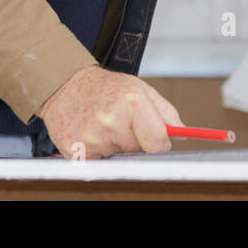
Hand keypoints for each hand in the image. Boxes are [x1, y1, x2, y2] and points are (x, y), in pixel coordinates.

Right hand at [34, 64, 182, 158]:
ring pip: (119, 157)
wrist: (64, 85)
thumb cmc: (105, 87)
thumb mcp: (139, 88)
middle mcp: (112, 121)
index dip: (159, 143)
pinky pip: (100, 163)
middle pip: (139, 151)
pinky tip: (92, 133)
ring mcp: (92, 138)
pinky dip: (99, 153)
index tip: (156, 139)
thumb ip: (165, 111)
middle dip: (135, 141)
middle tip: (122, 123)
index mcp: (132, 103)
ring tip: (104, 125)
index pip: (158, 142)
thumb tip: (183, 133)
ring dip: (116, 147)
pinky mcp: (76, 152)